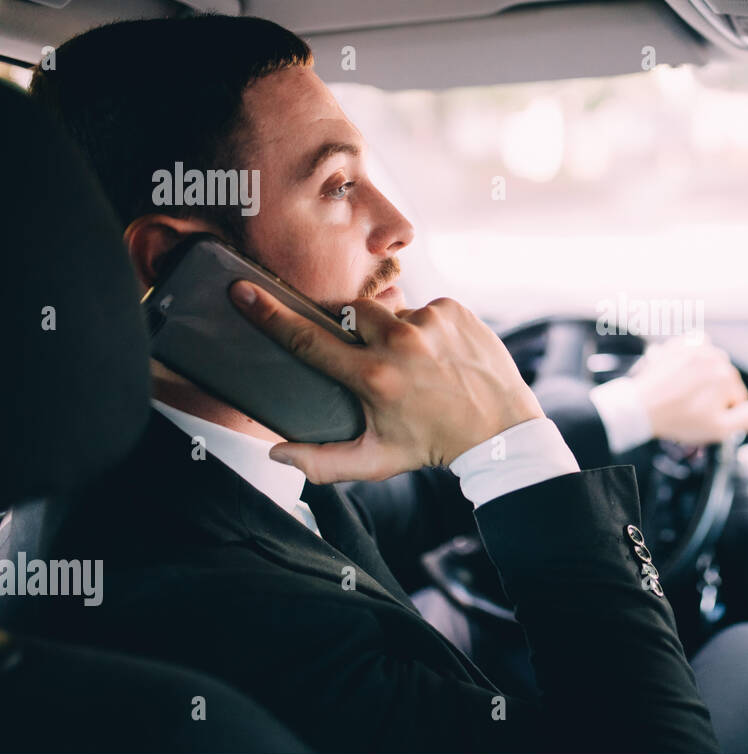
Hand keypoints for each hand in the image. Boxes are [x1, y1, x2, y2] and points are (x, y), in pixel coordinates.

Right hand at [229, 282, 543, 481]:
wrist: (498, 430)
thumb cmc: (433, 446)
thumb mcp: (376, 462)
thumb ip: (321, 463)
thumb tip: (276, 455)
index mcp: (373, 379)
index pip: (308, 340)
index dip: (269, 314)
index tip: (242, 291)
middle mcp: (401, 345)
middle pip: (349, 315)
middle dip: (353, 331)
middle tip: (370, 358)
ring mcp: (430, 323)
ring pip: (390, 312)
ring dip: (393, 333)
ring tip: (414, 365)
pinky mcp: (453, 309)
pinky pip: (423, 309)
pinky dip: (424, 329)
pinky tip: (438, 355)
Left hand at [626, 334, 747, 445]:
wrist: (641, 407)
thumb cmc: (677, 419)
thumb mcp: (719, 430)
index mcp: (727, 378)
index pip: (737, 397)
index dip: (723, 411)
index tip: (705, 416)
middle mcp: (715, 358)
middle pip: (725, 379)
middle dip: (714, 393)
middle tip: (693, 406)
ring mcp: (697, 348)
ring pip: (713, 364)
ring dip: (705, 376)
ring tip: (686, 391)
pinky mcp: (681, 344)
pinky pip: (699, 346)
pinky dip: (696, 356)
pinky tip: (685, 371)